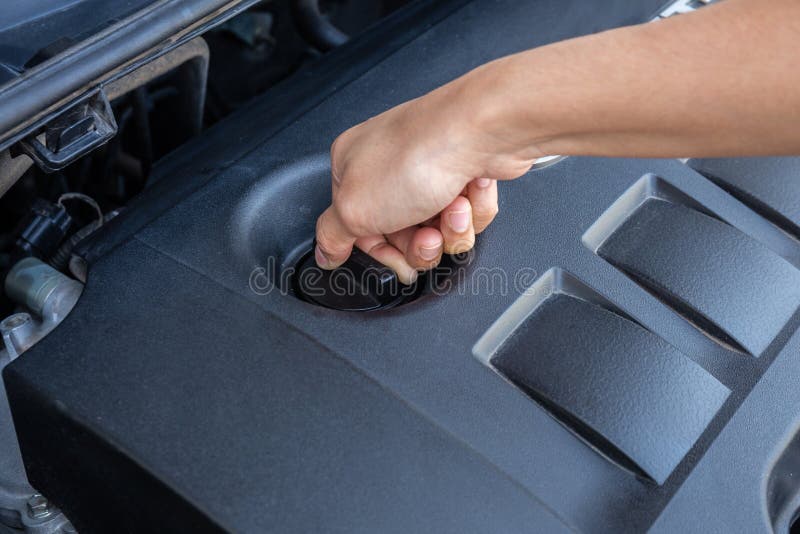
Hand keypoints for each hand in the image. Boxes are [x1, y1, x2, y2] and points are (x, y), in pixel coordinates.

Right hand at [314, 72, 538, 283]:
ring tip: (453, 208)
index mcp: (353, 168)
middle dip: (420, 245)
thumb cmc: (417, 155)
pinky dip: (473, 212)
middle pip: (402, 235)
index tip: (396, 262)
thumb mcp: (354, 209)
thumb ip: (333, 235)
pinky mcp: (465, 175)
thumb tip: (325, 253)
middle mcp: (390, 167)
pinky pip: (468, 216)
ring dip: (448, 230)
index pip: (358, 228)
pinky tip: (469, 193)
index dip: (381, 253)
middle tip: (427, 235)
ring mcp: (430, 170)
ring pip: (438, 230)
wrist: (480, 133)